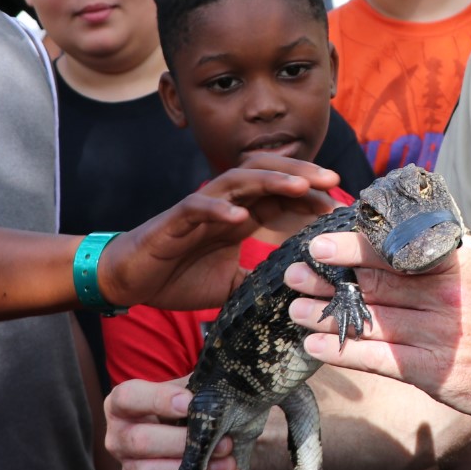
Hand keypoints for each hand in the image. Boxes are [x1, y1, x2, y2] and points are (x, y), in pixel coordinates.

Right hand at [102, 155, 338, 310]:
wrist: (129, 279)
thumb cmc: (177, 277)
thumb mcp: (229, 285)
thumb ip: (258, 282)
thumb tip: (292, 296)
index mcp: (240, 216)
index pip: (281, 196)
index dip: (310, 196)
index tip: (340, 206)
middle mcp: (225, 205)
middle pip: (267, 174)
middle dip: (301, 173)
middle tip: (334, 181)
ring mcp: (201, 209)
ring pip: (238, 180)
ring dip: (270, 180)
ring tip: (300, 185)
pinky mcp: (174, 220)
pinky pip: (198, 207)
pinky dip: (219, 209)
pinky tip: (240, 216)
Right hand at [104, 376, 241, 469]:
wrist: (193, 431)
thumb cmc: (188, 404)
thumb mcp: (189, 389)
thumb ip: (197, 389)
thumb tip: (218, 398)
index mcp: (122, 405)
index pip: (127, 398)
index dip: (157, 400)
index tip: (189, 402)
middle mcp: (119, 439)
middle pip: (139, 442)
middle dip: (182, 443)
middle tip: (221, 441)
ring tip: (228, 464)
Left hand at [284, 232, 470, 421]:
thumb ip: (443, 251)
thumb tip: (399, 226)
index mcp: (457, 264)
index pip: (394, 250)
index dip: (351, 247)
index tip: (319, 243)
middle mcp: (447, 296)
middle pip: (376, 284)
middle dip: (328, 279)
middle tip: (294, 273)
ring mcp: (441, 335)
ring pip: (371, 322)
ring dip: (327, 315)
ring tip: (296, 308)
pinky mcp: (436, 371)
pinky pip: (379, 359)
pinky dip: (343, 351)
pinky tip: (317, 345)